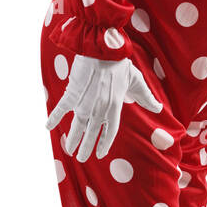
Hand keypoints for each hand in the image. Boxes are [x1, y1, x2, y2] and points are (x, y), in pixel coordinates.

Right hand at [46, 55, 162, 161]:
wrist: (102, 49)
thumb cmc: (121, 63)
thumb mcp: (137, 81)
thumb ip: (146, 97)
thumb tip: (158, 107)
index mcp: (115, 106)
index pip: (110, 131)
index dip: (104, 143)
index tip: (100, 153)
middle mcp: (99, 108)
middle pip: (91, 133)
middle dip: (86, 147)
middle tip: (81, 158)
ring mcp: (84, 102)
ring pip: (77, 126)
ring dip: (72, 139)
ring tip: (69, 150)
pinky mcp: (72, 93)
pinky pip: (61, 109)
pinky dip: (54, 118)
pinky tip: (48, 127)